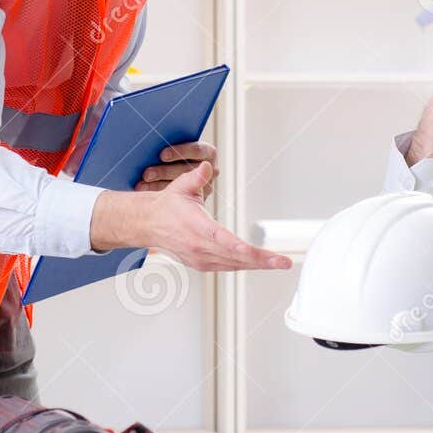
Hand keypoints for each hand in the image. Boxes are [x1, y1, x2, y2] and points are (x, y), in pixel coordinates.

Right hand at [91, 161, 291, 271]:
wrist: (149, 224)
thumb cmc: (168, 205)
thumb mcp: (180, 187)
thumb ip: (195, 177)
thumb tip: (206, 166)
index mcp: (195, 227)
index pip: (218, 238)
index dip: (235, 246)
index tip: (250, 251)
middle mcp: (198, 247)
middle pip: (234, 256)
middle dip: (261, 259)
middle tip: (283, 261)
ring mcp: (200, 259)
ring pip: (234, 265)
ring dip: (257, 264)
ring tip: (279, 263)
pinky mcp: (202, 264)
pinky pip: (228, 267)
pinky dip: (244, 265)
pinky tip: (261, 263)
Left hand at [135, 141, 218, 199]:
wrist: (179, 169)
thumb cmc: (174, 152)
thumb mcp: (176, 143)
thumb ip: (170, 140)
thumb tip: (153, 138)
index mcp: (208, 152)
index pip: (197, 150)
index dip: (179, 151)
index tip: (162, 155)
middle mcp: (210, 170)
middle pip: (186, 170)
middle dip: (164, 171)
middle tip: (146, 174)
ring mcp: (203, 186)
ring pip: (180, 186)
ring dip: (158, 185)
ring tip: (141, 184)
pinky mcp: (195, 199)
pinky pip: (176, 197)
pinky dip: (157, 193)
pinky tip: (144, 190)